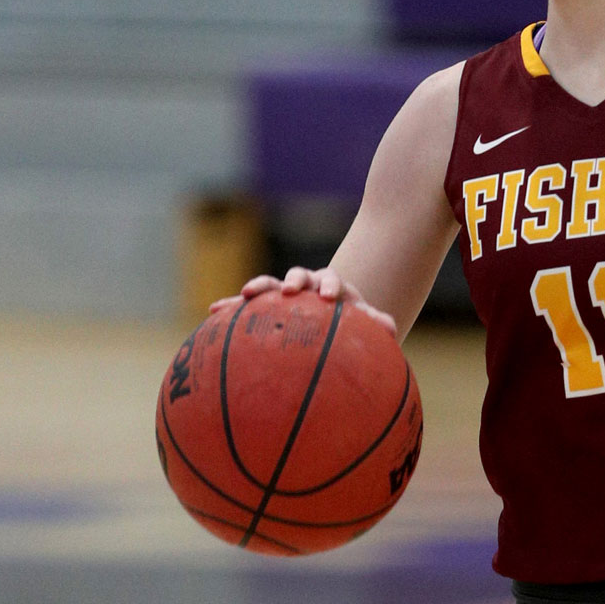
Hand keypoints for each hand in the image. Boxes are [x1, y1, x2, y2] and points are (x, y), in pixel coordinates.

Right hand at [208, 266, 398, 337]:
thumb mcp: (362, 326)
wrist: (328, 324)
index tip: (330, 297)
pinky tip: (214, 311)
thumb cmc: (347, 326)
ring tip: (246, 294)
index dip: (330, 285)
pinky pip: (245, 305)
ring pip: (271, 285)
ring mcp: (284, 294)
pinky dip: (231, 305)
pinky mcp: (264, 306)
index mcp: (332, 288)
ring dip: (259, 287)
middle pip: (300, 275)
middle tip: (292, 290)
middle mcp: (307, 286)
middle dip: (295, 280)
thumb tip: (390, 328)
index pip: (331, 280)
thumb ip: (375, 324)